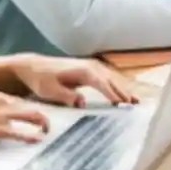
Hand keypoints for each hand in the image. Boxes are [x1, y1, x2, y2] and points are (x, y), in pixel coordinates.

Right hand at [0, 86, 50, 149]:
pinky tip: (36, 138)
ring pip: (25, 113)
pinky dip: (28, 135)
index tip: (35, 112)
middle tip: (47, 121)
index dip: (26, 106)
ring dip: (40, 121)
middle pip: (24, 103)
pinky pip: (14, 130)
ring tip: (47, 129)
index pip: (13, 98)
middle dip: (38, 112)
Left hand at [10, 54, 137, 107]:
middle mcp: (90, 66)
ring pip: (112, 77)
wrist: (34, 67)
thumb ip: (66, 96)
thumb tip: (83, 103)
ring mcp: (92, 65)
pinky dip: (117, 84)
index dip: (113, 94)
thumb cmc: (41, 79)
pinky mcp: (90, 68)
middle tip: (136, 104)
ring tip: (136, 100)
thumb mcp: (49, 91)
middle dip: (124, 91)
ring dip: (124, 88)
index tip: (123, 104)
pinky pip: (108, 77)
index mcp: (83, 71)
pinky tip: (124, 93)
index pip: (102, 83)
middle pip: (112, 80)